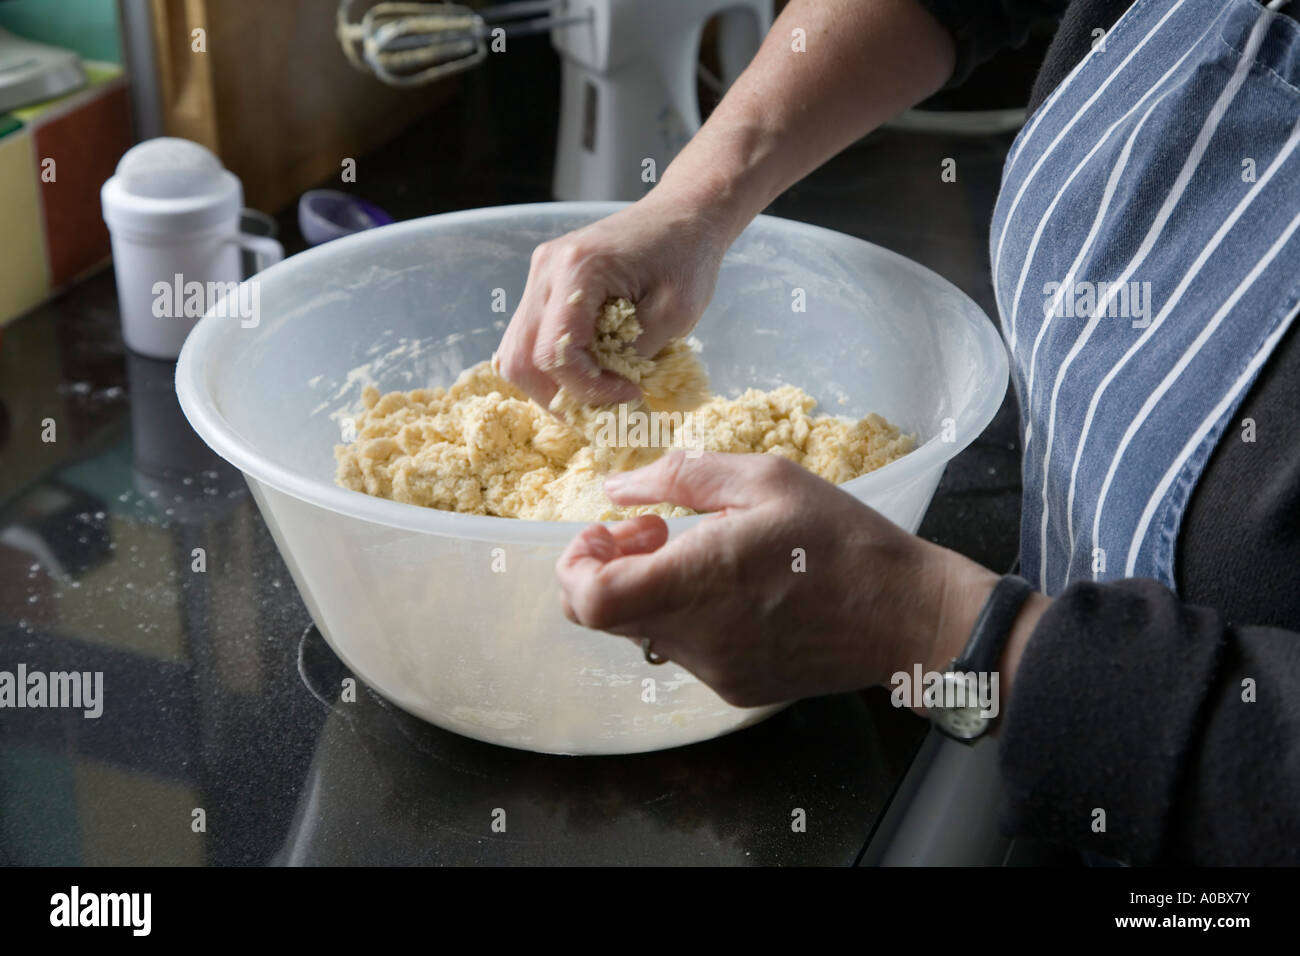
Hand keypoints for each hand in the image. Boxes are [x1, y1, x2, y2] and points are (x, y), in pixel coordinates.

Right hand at [495, 193, 728, 408]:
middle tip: (602, 413)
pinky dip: (552, 367)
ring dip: (551, 387)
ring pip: (516, 353)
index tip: (628, 395)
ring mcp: (541, 276)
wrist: (684, 214)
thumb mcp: (675, 314)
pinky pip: (530, 338)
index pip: (554, 352)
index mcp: (578, 268)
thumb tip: (604, 397)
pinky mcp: (546, 284)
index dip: (587, 388)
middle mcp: (546, 270)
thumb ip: (634, 355)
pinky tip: (587, 375)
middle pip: (521, 359)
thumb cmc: (688, 257)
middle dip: (560, 398)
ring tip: (593, 399)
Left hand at [555, 451, 1004, 707]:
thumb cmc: (841, 538)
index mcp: (698, 581)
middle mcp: (697, 638)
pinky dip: (684, 615)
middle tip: (650, 530)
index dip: (577, 565)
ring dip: (648, 589)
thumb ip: (680, 477)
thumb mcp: (765, 479)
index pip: (589, 600)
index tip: (607, 531)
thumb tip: (615, 489)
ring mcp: (714, 671)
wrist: (907, 616)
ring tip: (701, 552)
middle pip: (602, 618)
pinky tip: (730, 587)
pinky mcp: (734, 689)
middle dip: (607, 567)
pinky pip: (682, 650)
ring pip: (642, 632)